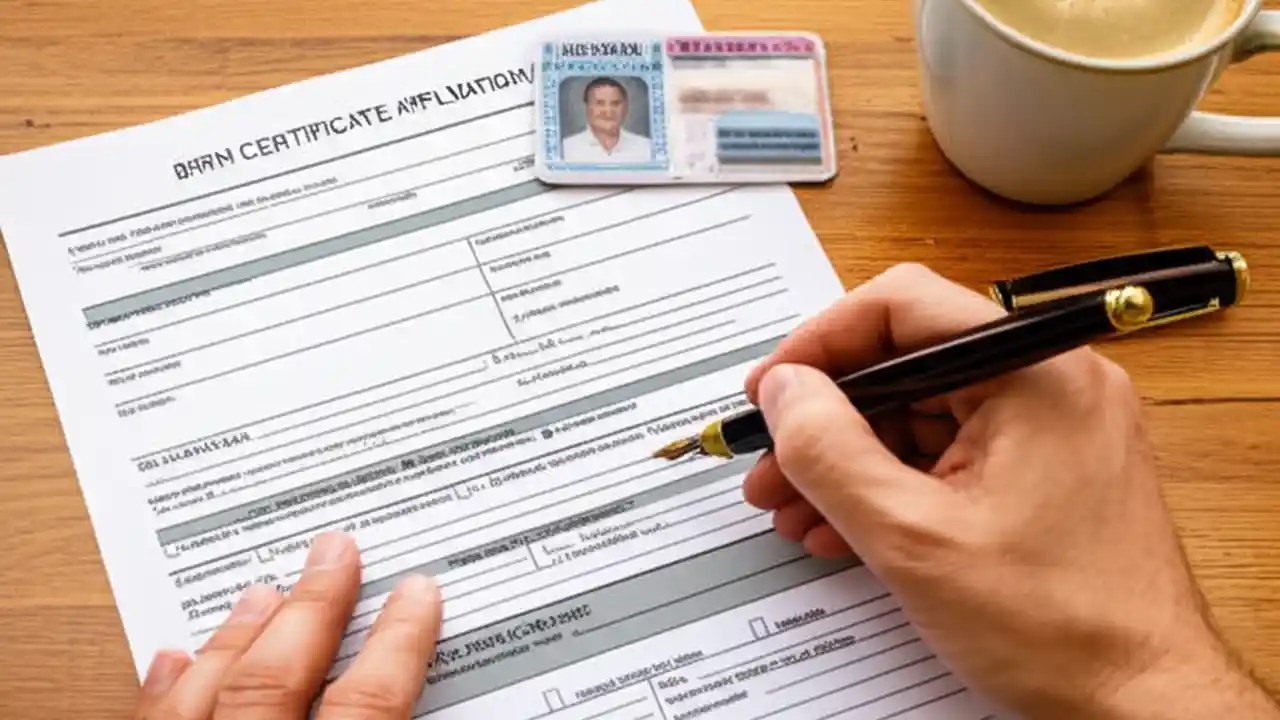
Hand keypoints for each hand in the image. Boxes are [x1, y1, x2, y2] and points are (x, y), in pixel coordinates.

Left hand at [133, 532, 440, 718]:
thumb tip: (435, 699)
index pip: (368, 704)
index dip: (399, 643)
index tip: (418, 593)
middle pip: (277, 680)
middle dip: (312, 609)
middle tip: (336, 551)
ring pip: (204, 697)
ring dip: (236, 639)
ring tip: (261, 591)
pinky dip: (163, 691)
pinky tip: (173, 659)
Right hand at [741, 264, 1279, 718]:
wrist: (1141, 702)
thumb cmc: (1063, 628)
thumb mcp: (912, 536)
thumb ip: (830, 451)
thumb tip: (783, 390)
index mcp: (1037, 373)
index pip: (904, 305)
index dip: (821, 342)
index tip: (774, 388)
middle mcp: (1053, 384)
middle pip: (908, 363)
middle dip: (827, 418)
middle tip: (772, 461)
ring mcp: (1053, 427)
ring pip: (923, 414)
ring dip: (850, 458)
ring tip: (797, 507)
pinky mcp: (1046, 469)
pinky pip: (951, 453)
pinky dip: (893, 483)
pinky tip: (847, 526)